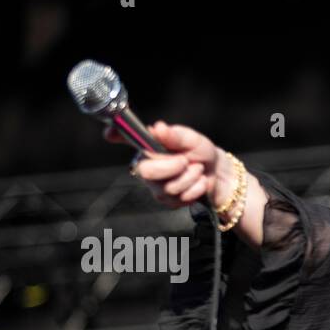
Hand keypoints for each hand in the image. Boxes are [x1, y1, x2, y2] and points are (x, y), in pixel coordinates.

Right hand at [105, 120, 228, 208]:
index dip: (115, 134)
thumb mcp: (193, 140)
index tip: (110, 133)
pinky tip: (198, 183)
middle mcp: (146, 165)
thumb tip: (158, 128)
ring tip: (197, 170)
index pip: (125, 137)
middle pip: (145, 171)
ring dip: (190, 178)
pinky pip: (178, 199)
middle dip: (172, 166)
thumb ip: (176, 135)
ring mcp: (155, 185)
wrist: (219, 174)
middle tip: (187, 161)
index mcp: (148, 146)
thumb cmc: (202, 153)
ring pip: (167, 187)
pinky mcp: (167, 201)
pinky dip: (194, 190)